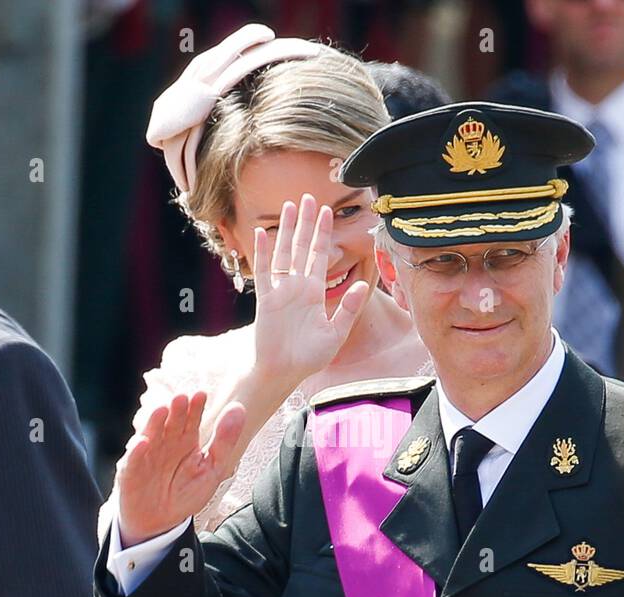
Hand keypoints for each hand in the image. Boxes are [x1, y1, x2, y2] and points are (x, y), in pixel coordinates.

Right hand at [114, 391, 245, 544]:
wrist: (160, 522)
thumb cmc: (185, 494)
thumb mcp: (212, 469)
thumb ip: (224, 441)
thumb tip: (239, 408)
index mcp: (185, 441)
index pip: (191, 420)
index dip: (195, 408)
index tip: (201, 395)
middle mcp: (165, 444)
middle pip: (170, 424)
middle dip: (176, 411)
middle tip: (181, 397)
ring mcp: (146, 456)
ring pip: (150, 435)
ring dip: (154, 423)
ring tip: (161, 409)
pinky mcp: (130, 473)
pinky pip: (132, 461)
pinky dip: (136, 452)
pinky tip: (142, 442)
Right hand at [250, 193, 370, 384]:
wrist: (284, 371)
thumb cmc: (310, 357)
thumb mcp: (336, 333)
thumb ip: (348, 309)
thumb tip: (361, 287)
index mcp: (315, 292)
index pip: (321, 255)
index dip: (324, 233)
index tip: (327, 211)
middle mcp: (298, 287)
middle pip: (302, 247)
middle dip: (307, 223)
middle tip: (309, 197)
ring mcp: (280, 291)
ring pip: (283, 252)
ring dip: (286, 230)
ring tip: (289, 207)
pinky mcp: (266, 299)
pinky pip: (263, 271)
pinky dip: (261, 252)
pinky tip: (261, 234)